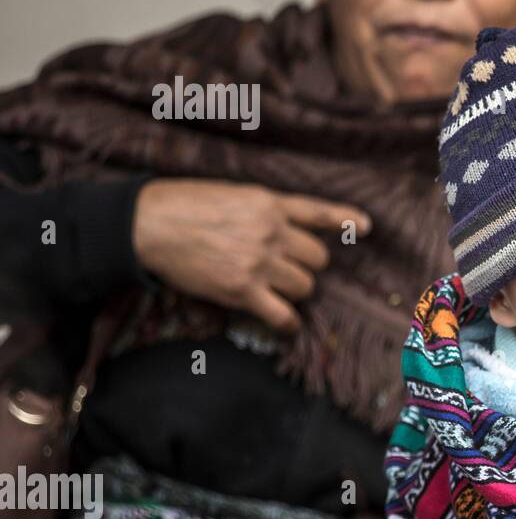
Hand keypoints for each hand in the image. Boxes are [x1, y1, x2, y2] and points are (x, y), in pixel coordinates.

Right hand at [132, 179, 370, 332]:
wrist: (147, 224)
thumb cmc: (182, 205)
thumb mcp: (231, 193)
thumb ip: (262, 208)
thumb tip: (282, 224)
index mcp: (268, 203)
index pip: (318, 212)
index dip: (345, 219)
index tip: (365, 226)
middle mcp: (271, 232)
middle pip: (317, 258)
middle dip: (307, 265)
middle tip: (288, 268)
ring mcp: (259, 262)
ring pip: (305, 285)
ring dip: (296, 290)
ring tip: (277, 289)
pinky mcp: (242, 290)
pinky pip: (282, 314)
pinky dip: (288, 323)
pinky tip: (287, 325)